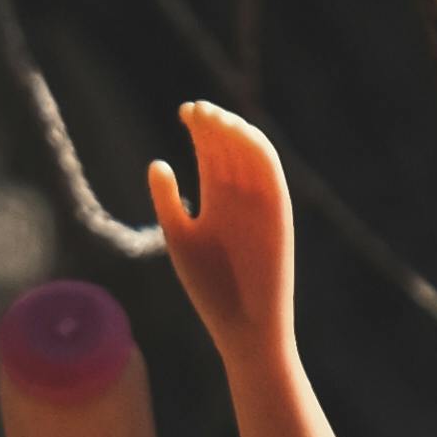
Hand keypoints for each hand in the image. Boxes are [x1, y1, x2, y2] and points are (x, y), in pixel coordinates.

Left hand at [145, 96, 296, 363]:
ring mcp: (261, 203)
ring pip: (251, 155)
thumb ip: (168, 202)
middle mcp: (241, 196)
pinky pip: (271, 175)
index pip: (212, 153)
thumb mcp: (182, 238)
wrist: (245, 327)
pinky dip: (259, 151)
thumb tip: (157, 162)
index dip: (201, 129)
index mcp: (218, 200)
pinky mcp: (279, 213)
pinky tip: (240, 133)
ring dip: (235, 131)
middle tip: (194, 108)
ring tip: (213, 116)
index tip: (184, 111)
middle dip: (214, 124)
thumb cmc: (211, 290)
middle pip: (230, 147)